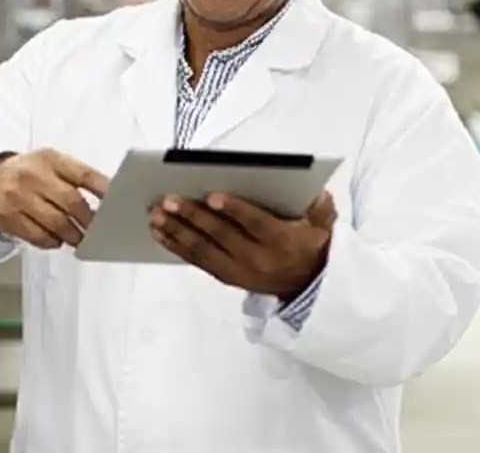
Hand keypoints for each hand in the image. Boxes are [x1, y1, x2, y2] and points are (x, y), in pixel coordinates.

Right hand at [0, 148, 109, 248]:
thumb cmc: (31, 173)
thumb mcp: (53, 164)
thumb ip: (78, 176)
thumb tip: (109, 198)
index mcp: (50, 159)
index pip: (84, 175)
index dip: (104, 191)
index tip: (117, 205)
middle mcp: (32, 176)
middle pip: (71, 202)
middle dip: (88, 220)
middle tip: (97, 230)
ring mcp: (18, 197)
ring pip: (56, 223)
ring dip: (73, 235)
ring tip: (80, 238)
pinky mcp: (8, 218)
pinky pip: (38, 236)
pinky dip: (53, 241)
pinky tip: (58, 239)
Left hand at [149, 191, 336, 297]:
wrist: (306, 286)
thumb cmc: (309, 245)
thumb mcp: (324, 228)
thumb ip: (321, 209)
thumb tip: (318, 193)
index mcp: (281, 242)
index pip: (255, 223)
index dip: (233, 210)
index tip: (211, 196)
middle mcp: (257, 259)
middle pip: (220, 235)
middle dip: (192, 216)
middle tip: (169, 200)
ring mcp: (238, 271)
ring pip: (203, 250)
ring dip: (176, 231)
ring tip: (155, 215)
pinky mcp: (225, 276)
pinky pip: (197, 261)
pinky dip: (176, 246)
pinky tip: (159, 232)